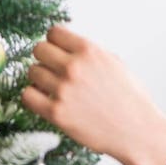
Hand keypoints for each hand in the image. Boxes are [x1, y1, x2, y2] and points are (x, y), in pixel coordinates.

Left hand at [22, 25, 165, 164]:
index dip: (54, 42)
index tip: (58, 52)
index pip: (54, 33)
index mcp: (89, 51)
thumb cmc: (130, 100)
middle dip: (45, 59)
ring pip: (32, 72)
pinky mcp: (56, 113)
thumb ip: (90, 52)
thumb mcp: (116, 64)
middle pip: (39, 50)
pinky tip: (44, 100)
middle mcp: (74, 67)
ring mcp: (63, 90)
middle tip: (54, 71)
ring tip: (53, 88)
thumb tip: (68, 44)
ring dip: (40, 79)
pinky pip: (27, 96)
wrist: (137, 132)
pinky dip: (32, 97)